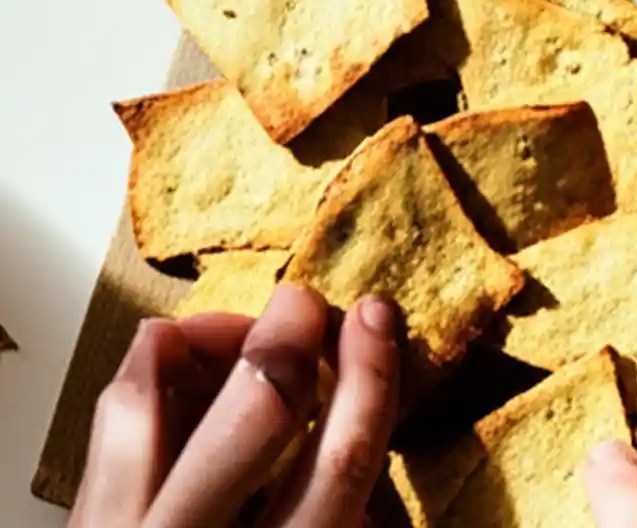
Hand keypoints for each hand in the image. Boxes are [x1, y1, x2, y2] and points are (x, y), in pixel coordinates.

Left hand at [70, 283, 400, 527]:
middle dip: (289, 334)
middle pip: (254, 407)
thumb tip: (356, 427)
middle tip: (306, 306)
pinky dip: (152, 374)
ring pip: (149, 399)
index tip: (378, 318)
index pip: (340, 458)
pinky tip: (185, 373)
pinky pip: (114, 421)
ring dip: (202, 342)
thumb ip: (340, 525)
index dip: (369, 374)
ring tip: (237, 334)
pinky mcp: (82, 524)